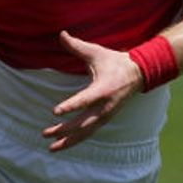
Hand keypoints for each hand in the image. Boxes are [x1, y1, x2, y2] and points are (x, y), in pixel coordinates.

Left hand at [43, 31, 143, 152]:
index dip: (71, 106)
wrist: (138, 74)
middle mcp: (105, 106)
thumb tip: (61, 34)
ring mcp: (106, 115)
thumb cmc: (114, 62)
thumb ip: (77, 46)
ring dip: (68, 141)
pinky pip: (89, 133)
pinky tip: (63, 144)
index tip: (55, 112)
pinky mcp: (105, 119)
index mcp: (103, 89)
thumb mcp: (96, 52)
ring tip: (51, 148)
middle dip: (64, 130)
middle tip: (45, 134)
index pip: (85, 99)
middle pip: (83, 123)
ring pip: (86, 132)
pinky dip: (76, 140)